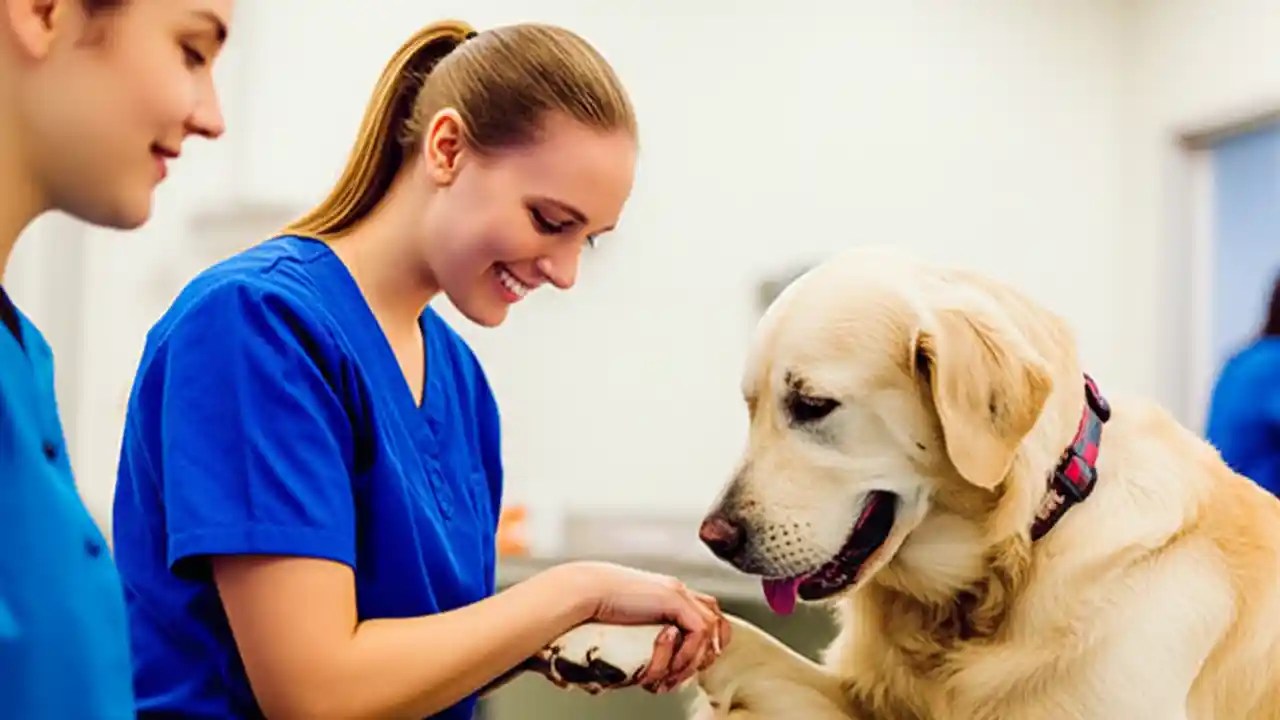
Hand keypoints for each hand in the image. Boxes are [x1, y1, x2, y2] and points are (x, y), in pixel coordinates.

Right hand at [558, 561, 731, 692]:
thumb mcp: (622, 628)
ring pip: (711, 631)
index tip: (683, 668)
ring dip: (691, 662)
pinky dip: (686, 654)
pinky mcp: (673, 598)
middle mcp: (676, 590)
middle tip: (679, 676)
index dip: (703, 645)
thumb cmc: (589, 612)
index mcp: (665, 594)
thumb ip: (639, 638)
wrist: (580, 593)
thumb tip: (633, 673)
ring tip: (667, 678)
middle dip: (705, 655)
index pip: (705, 614)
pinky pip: (698, 632)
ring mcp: (677, 592)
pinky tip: (665, 666)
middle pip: (718, 621)